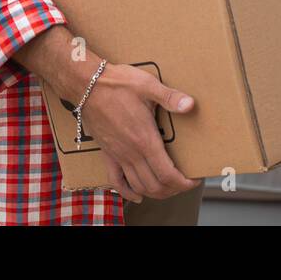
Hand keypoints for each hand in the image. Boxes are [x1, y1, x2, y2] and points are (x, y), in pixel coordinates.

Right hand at [79, 62, 201, 202]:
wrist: (86, 86)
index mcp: (145, 139)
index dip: (183, 182)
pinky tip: (137, 195)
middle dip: (173, 189)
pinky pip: (116, 181)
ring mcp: (118, 155)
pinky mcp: (107, 154)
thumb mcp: (148, 85)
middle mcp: (131, 153)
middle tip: (185, 183)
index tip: (194, 180)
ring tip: (169, 187)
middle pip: (155, 185)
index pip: (167, 173)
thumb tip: (190, 104)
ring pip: (138, 186)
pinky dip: (128, 192)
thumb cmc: (118, 84)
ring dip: (156, 192)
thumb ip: (170, 97)